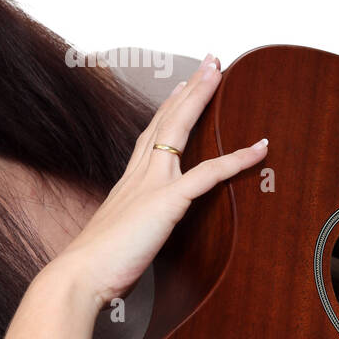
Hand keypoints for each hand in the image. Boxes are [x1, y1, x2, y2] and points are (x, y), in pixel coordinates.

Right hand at [53, 55, 267, 311]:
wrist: (79, 275)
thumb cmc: (95, 264)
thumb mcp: (116, 237)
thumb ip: (130, 228)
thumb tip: (135, 236)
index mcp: (128, 182)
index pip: (150, 134)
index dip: (167, 109)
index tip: (180, 88)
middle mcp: (139, 174)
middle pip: (167, 119)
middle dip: (189, 89)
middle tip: (209, 63)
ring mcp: (153, 184)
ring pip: (180, 129)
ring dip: (201, 98)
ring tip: (219, 73)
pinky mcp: (167, 201)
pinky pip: (209, 173)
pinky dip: (237, 159)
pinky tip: (259, 148)